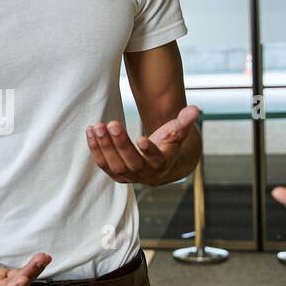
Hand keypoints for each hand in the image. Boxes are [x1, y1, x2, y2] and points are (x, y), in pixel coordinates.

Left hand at [86, 105, 200, 185]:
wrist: (160, 165)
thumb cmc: (169, 145)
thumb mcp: (177, 133)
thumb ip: (184, 122)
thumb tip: (195, 109)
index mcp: (162, 163)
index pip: (156, 159)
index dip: (149, 151)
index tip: (142, 139)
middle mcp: (145, 173)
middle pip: (131, 162)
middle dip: (120, 144)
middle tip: (112, 124)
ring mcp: (129, 176)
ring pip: (114, 165)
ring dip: (104, 146)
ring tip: (97, 127)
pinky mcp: (116, 174)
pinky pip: (103, 164)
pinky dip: (95, 149)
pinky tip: (90, 131)